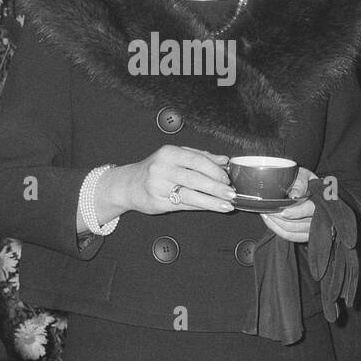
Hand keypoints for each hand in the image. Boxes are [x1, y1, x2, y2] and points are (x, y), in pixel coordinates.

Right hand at [101, 146, 234, 217]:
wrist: (128, 184)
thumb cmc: (156, 169)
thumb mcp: (176, 157)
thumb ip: (200, 157)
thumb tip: (224, 160)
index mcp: (169, 153)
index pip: (197, 160)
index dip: (215, 170)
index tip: (228, 178)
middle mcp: (163, 168)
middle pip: (195, 178)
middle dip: (217, 187)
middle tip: (232, 193)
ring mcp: (159, 186)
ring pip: (191, 195)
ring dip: (212, 201)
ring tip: (227, 205)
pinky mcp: (158, 202)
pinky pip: (184, 205)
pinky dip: (202, 206)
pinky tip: (213, 207)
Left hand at [261, 167, 315, 242]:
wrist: (310, 187)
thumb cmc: (306, 180)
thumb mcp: (304, 175)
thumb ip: (300, 183)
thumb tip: (294, 195)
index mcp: (322, 201)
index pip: (309, 209)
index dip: (295, 212)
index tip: (282, 211)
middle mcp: (321, 218)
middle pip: (297, 224)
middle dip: (278, 218)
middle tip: (267, 209)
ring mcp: (314, 229)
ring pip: (292, 232)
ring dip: (275, 224)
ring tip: (266, 214)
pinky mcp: (307, 235)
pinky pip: (291, 237)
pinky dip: (278, 230)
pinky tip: (271, 221)